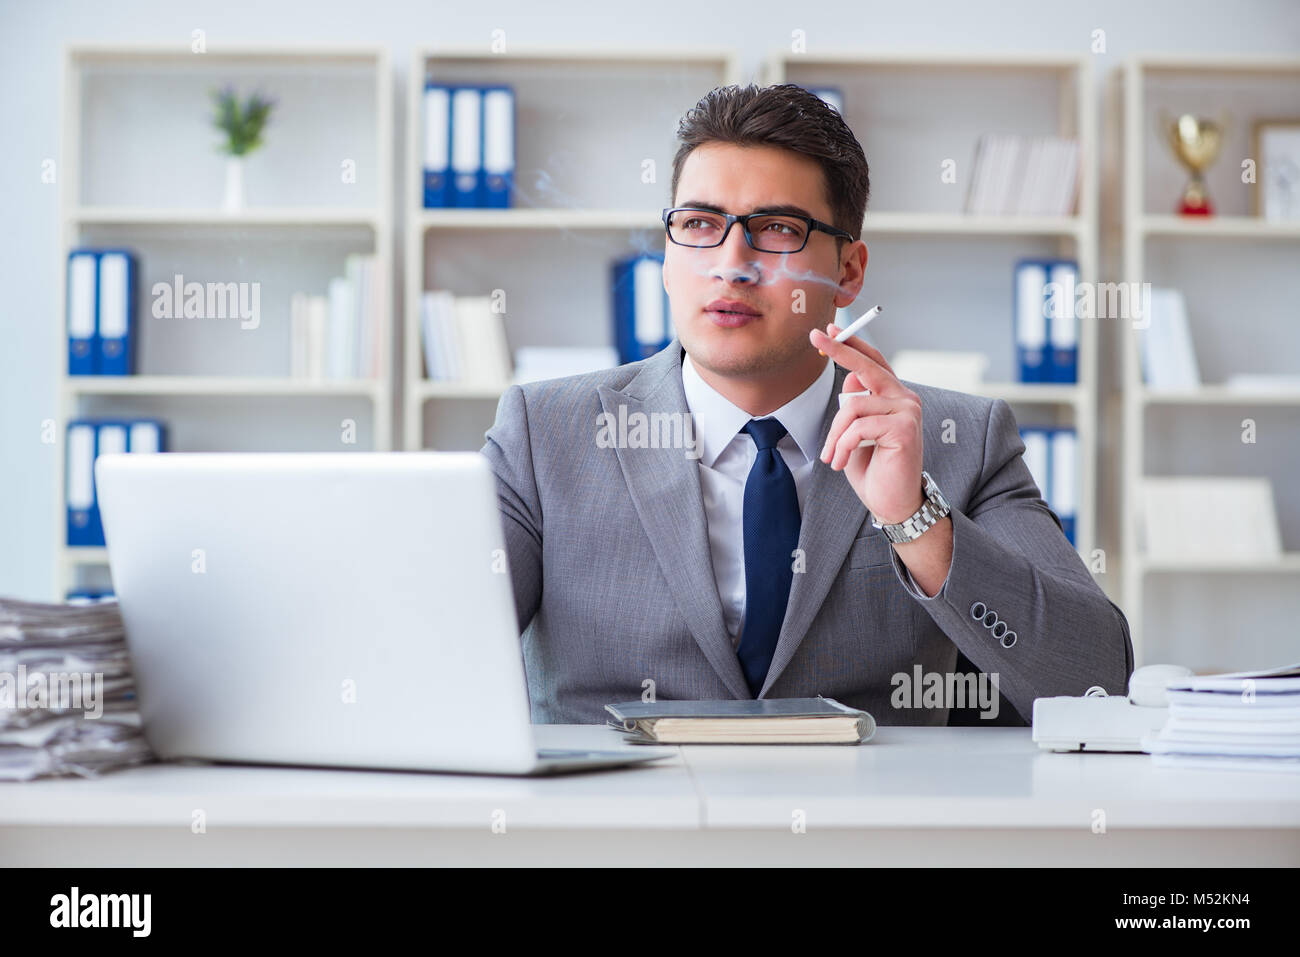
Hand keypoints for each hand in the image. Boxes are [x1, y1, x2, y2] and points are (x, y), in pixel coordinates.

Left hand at [809, 322, 924, 523]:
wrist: (892, 503)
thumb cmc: (872, 469)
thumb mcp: (855, 433)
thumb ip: (855, 405)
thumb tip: (850, 376)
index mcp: (894, 397)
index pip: (873, 362)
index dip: (852, 345)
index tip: (829, 330)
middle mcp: (905, 399)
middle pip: (867, 367)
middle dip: (839, 350)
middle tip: (815, 336)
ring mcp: (908, 412)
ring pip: (853, 406)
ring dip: (834, 435)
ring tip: (832, 456)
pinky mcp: (905, 428)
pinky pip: (859, 427)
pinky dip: (843, 446)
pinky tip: (841, 462)